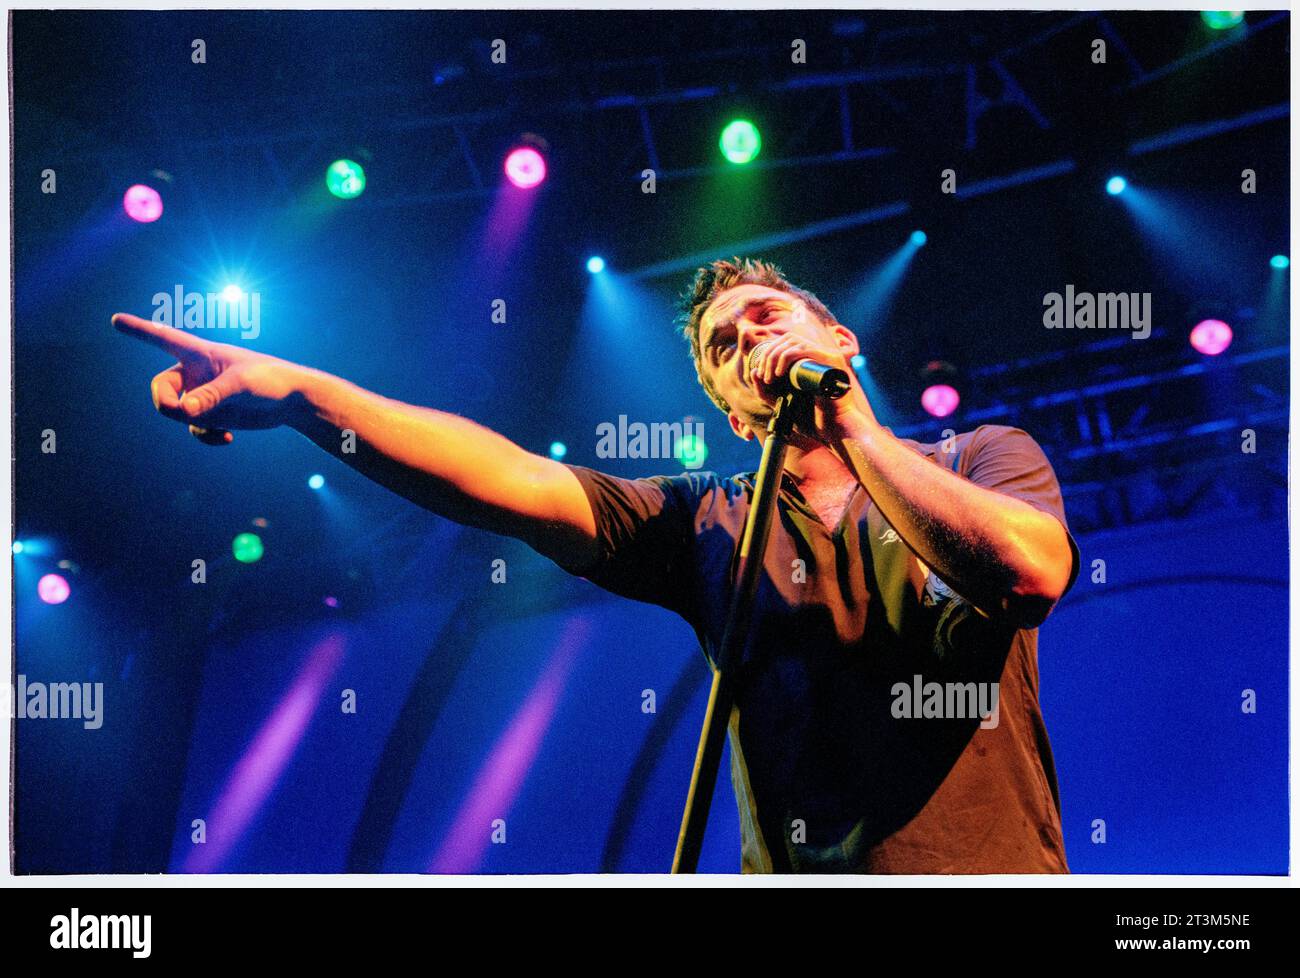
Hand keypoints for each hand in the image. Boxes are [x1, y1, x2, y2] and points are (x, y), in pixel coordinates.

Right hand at [113, 313, 306, 445]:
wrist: (293, 401)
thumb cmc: (271, 381)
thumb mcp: (241, 386)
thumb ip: (212, 396)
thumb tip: (185, 411)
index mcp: (202, 354)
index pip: (165, 339)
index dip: (140, 330)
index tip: (116, 320)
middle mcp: (197, 373)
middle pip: (161, 389)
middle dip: (166, 405)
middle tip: (180, 413)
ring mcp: (204, 394)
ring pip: (177, 412)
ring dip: (192, 423)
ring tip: (219, 428)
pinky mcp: (214, 413)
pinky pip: (194, 427)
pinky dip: (205, 435)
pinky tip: (227, 439)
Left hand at [747, 333, 876, 442]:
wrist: (834, 428)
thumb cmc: (812, 419)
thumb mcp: (781, 403)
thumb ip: (765, 391)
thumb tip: (753, 371)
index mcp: (810, 360)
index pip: (785, 343)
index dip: (768, 353)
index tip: (760, 373)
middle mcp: (819, 355)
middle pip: (787, 338)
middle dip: (769, 354)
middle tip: (762, 375)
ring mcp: (826, 355)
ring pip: (793, 341)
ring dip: (775, 356)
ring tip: (770, 377)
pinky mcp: (830, 359)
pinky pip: (803, 348)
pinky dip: (786, 357)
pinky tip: (779, 373)